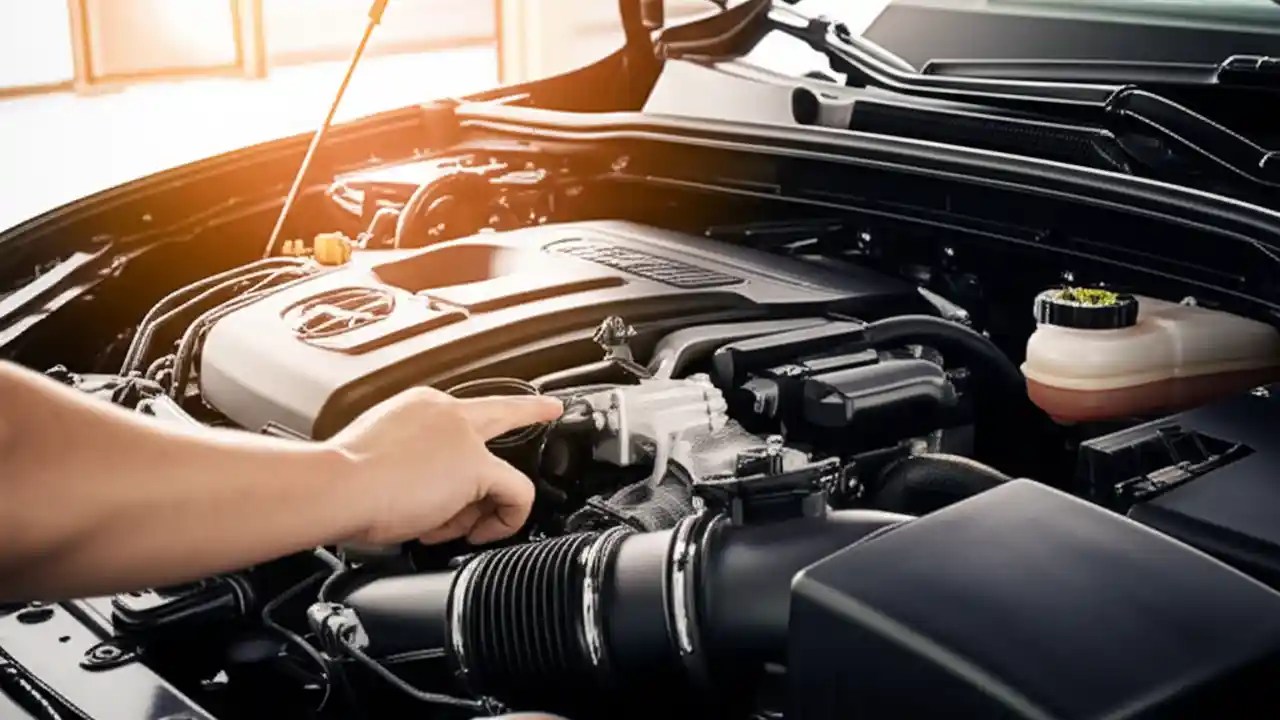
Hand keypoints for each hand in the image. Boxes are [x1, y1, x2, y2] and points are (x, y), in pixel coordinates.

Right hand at [326, 386, 562, 545]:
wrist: (337, 485)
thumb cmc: (342, 482)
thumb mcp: (377, 459)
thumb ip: (410, 463)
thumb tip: (423, 493)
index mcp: (417, 409)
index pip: (458, 411)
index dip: (477, 419)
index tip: (487, 413)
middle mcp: (444, 413)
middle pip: (501, 410)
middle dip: (530, 410)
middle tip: (550, 409)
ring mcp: (463, 437)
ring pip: (500, 475)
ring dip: (476, 511)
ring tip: (441, 525)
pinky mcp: (476, 464)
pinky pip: (516, 495)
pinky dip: (505, 520)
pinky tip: (479, 533)